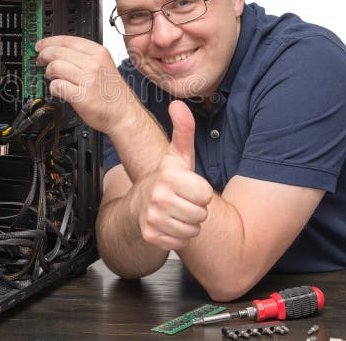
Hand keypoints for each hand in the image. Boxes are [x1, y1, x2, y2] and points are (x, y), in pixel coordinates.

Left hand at [35, 35, 133, 133]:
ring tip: (52, 78)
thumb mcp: (104, 65)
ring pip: (55, 67)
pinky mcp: (81, 96)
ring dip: (48, 73)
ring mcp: (88, 80)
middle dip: (43, 56)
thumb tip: (58, 52)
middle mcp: (93, 64)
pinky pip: (57, 86)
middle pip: (57, 52)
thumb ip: (84, 57)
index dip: (49, 42)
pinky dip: (53, 88)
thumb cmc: (113, 93)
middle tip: (40, 61)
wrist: (124, 114)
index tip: (40, 45)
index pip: (67, 40)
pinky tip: (57, 90)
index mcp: (98, 53)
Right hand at [132, 100, 212, 250]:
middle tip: (183, 200)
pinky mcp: (152, 235)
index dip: (200, 191)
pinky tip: (171, 223)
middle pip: (201, 213)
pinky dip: (179, 236)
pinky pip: (181, 241)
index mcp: (168, 176)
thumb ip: (183, 130)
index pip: (205, 193)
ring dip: (189, 223)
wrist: (141, 203)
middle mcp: (158, 197)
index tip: (188, 186)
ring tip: (177, 211)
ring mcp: (153, 217)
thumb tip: (178, 104)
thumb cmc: (165, 178)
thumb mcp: (177, 155)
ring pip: (193, 229)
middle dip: (196, 208)